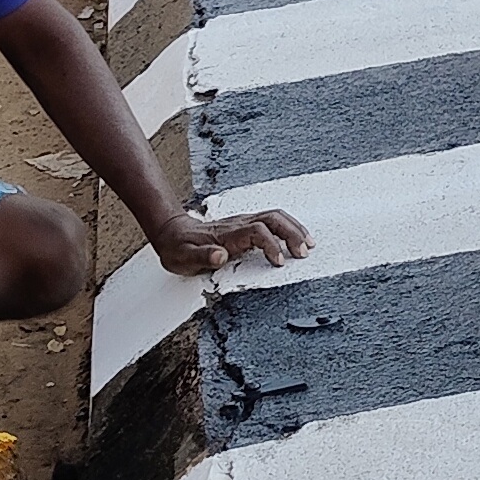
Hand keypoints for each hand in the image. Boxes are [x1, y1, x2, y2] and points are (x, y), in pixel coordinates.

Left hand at [153, 207, 313, 276]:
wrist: (171, 232)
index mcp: (227, 234)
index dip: (272, 245)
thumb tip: (220, 256)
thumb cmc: (178, 248)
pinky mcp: (245, 225)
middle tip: (304, 252)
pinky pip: (272, 220)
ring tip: (308, 244)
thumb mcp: (183, 257)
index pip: (257, 232)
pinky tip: (296, 236)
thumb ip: (202, 257)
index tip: (280, 262)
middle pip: (273, 219)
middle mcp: (238, 224)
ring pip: (275, 217)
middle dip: (292, 233)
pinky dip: (288, 227)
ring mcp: (243, 222)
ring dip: (294, 228)